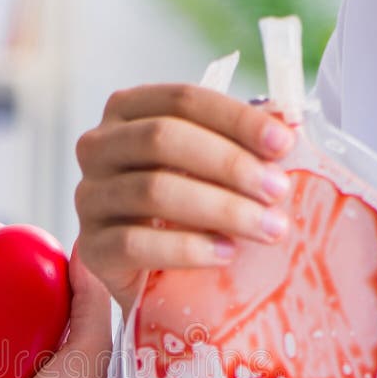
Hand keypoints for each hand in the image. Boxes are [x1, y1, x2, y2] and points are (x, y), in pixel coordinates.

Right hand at [75, 84, 295, 318]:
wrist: (152, 277)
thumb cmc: (186, 214)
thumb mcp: (208, 172)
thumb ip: (236, 147)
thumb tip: (287, 129)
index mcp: (127, 112)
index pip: (182, 100)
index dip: (236, 119)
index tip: (283, 145)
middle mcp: (98, 147)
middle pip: (163, 139)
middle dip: (230, 164)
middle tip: (278, 191)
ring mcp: (89, 198)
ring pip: (153, 191)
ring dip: (220, 208)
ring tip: (267, 229)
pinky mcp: (92, 248)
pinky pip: (134, 243)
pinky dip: (187, 248)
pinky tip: (225, 254)